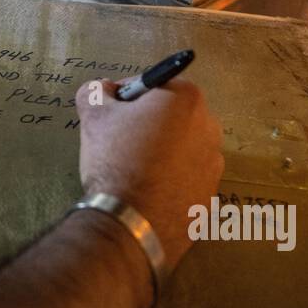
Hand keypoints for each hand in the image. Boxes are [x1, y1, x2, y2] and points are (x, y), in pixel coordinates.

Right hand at [75, 78, 223, 271]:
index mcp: (187, 99)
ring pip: (179, 146)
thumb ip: (96, 92)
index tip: (110, 113)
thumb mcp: (94, 115)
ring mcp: (213, 164)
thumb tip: (102, 90)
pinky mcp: (209, 195)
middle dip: (145, 123)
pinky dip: (167, 178)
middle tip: (117, 140)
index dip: (126, 96)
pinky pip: (184, 176)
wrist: (132, 223)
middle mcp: (209, 127)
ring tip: (131, 169)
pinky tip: (145, 190)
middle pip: (170, 115)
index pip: (153, 84)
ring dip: (158, 151)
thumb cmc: (116, 159)